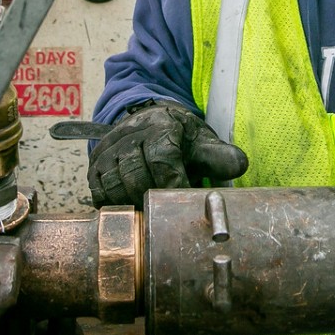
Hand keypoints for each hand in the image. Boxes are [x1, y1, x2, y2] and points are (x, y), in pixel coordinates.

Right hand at [87, 101, 247, 207]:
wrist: (146, 123)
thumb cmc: (178, 138)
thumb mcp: (201, 142)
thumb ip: (218, 156)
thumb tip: (241, 165)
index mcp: (160, 126)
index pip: (163, 159)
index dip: (174, 185)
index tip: (183, 202)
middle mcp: (129, 134)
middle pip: (137, 177)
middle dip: (154, 199)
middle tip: (168, 211)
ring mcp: (108, 150)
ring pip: (116, 187)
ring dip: (134, 204)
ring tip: (151, 209)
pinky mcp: (94, 165)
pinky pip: (100, 193)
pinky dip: (116, 205)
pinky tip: (132, 206)